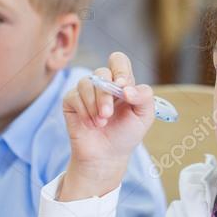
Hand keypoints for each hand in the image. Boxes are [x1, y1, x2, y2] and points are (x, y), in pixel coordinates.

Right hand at [59, 52, 154, 200]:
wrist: (107, 156)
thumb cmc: (126, 134)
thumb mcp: (144, 116)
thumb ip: (145, 97)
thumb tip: (126, 88)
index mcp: (122, 82)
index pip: (118, 60)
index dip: (120, 70)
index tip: (123, 88)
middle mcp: (103, 83)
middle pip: (102, 72)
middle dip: (105, 95)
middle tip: (108, 114)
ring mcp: (86, 91)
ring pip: (86, 83)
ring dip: (94, 105)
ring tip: (101, 123)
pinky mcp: (71, 101)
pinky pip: (74, 96)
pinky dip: (84, 111)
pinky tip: (90, 125)